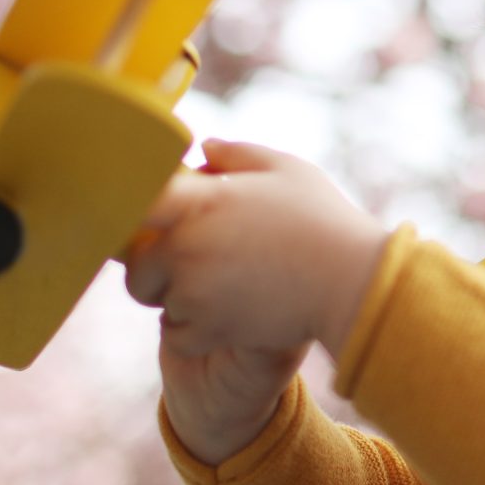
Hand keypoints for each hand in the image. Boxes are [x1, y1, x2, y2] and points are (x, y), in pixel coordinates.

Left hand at [123, 139, 389, 463]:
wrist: (352, 284)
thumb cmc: (323, 221)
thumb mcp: (286, 169)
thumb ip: (236, 154)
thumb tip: (203, 149)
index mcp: (202, 200)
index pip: (135, 200)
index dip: (132, 209)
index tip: (148, 216)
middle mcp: (188, 245)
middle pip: (136, 265)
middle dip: (155, 268)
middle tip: (191, 263)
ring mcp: (194, 291)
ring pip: (160, 303)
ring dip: (179, 299)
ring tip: (224, 287)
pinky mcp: (207, 328)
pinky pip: (178, 334)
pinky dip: (195, 330)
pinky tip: (229, 312)